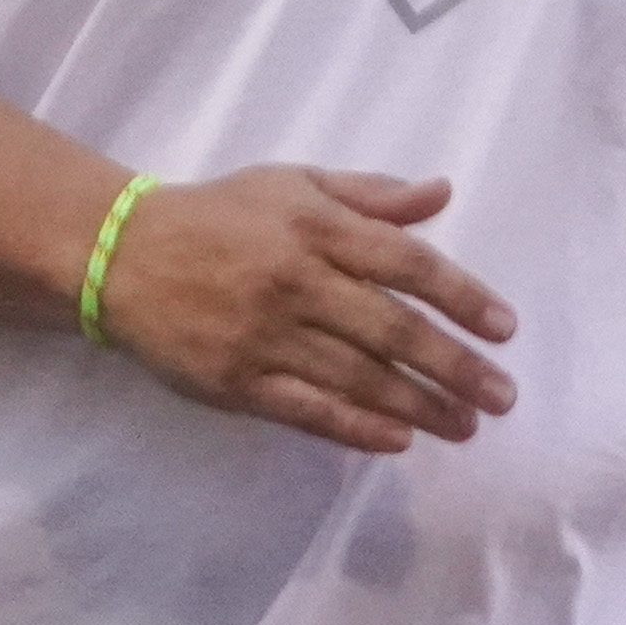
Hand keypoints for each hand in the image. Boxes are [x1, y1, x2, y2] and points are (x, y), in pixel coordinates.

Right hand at [92, 166, 516, 454]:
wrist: (120, 254)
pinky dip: (356, 428)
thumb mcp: (296, 183)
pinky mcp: (235, 382)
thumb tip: (443, 194)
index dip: (462, 297)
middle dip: (455, 367)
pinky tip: (398, 441)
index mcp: (316, 228)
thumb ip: (371, 195)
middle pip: (392, 330)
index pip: (406, 264)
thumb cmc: (222, 215)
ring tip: (466, 426)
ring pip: (357, 378)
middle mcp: (296, 282)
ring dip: (419, 406)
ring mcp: (264, 336)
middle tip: (503, 396)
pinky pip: (307, 411)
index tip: (505, 329)